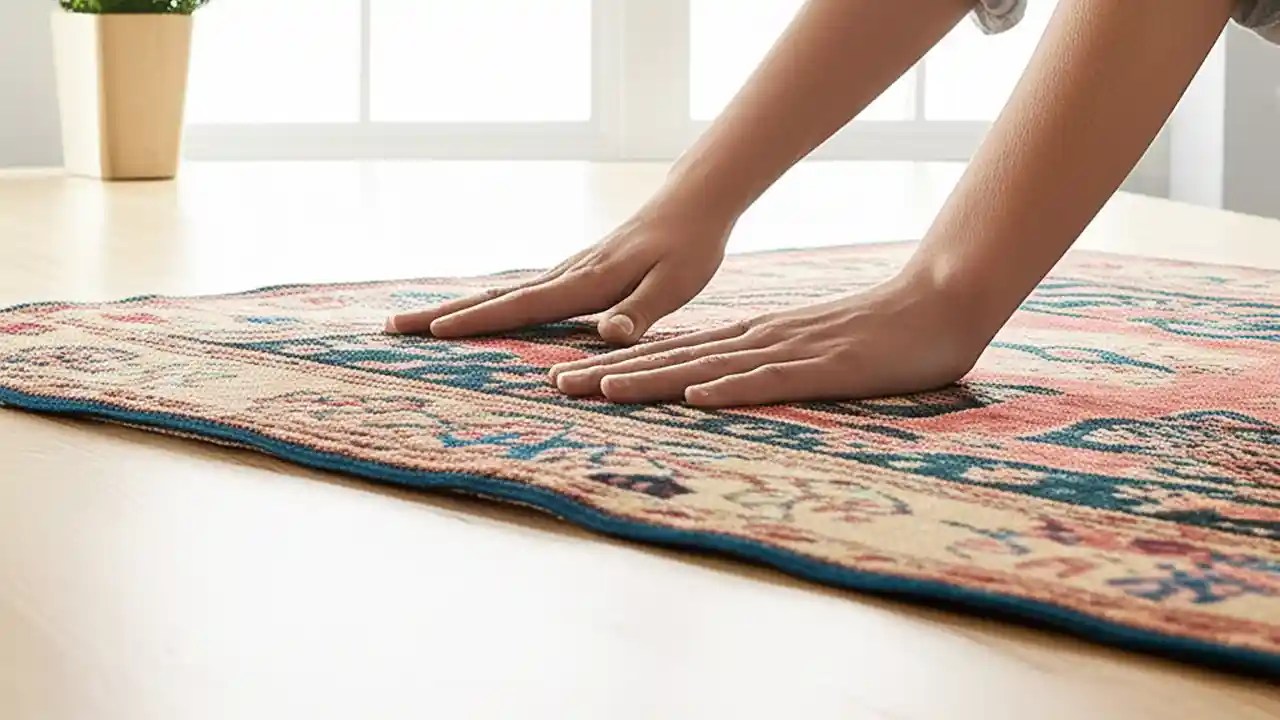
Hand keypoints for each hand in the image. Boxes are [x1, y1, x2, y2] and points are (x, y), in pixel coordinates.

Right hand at [385, 197, 733, 344]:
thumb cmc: (688, 250)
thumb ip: (639, 313)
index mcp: (585, 282)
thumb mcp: (674, 286)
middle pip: (495, 296)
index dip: (477, 320)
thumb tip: (607, 336)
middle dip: (442, 313)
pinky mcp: (573, 272)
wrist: (693, 205)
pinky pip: (521, 292)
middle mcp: (566, 274)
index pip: (522, 306)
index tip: (432, 330)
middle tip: (391, 327)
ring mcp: (566, 271)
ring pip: (503, 292)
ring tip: (417, 324)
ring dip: (458, 308)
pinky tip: (477, 314)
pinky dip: (489, 303)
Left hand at [547, 274, 985, 406]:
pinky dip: (734, 390)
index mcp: (755, 338)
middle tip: (557, 386)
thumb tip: (720, 384)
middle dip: (614, 374)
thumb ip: (768, 364)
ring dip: (654, 380)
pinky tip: (698, 398)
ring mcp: (791, 351)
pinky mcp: (826, 368)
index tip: (573, 379)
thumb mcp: (808, 351)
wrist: (937, 303)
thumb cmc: (877, 334)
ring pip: (709, 368)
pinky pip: (773, 381)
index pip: (677, 355)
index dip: (623, 366)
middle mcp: (760, 340)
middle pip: (676, 360)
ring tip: (602, 390)